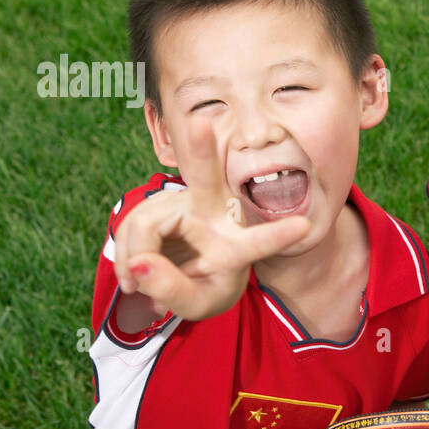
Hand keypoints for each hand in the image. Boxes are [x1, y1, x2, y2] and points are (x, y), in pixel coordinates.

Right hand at [113, 117, 309, 320]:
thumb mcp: (196, 305)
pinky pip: (129, 228)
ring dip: (133, 261)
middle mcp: (213, 216)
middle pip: (208, 180)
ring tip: (137, 287)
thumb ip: (172, 290)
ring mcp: (183, 205)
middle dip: (202, 152)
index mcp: (236, 245)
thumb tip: (139, 265)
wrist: (188, 276)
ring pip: (144, 228)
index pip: (257, 243)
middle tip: (201, 123)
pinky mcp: (157, 205)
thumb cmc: (204, 288)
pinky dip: (126, 258)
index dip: (277, 236)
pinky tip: (134, 275)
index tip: (302, 227)